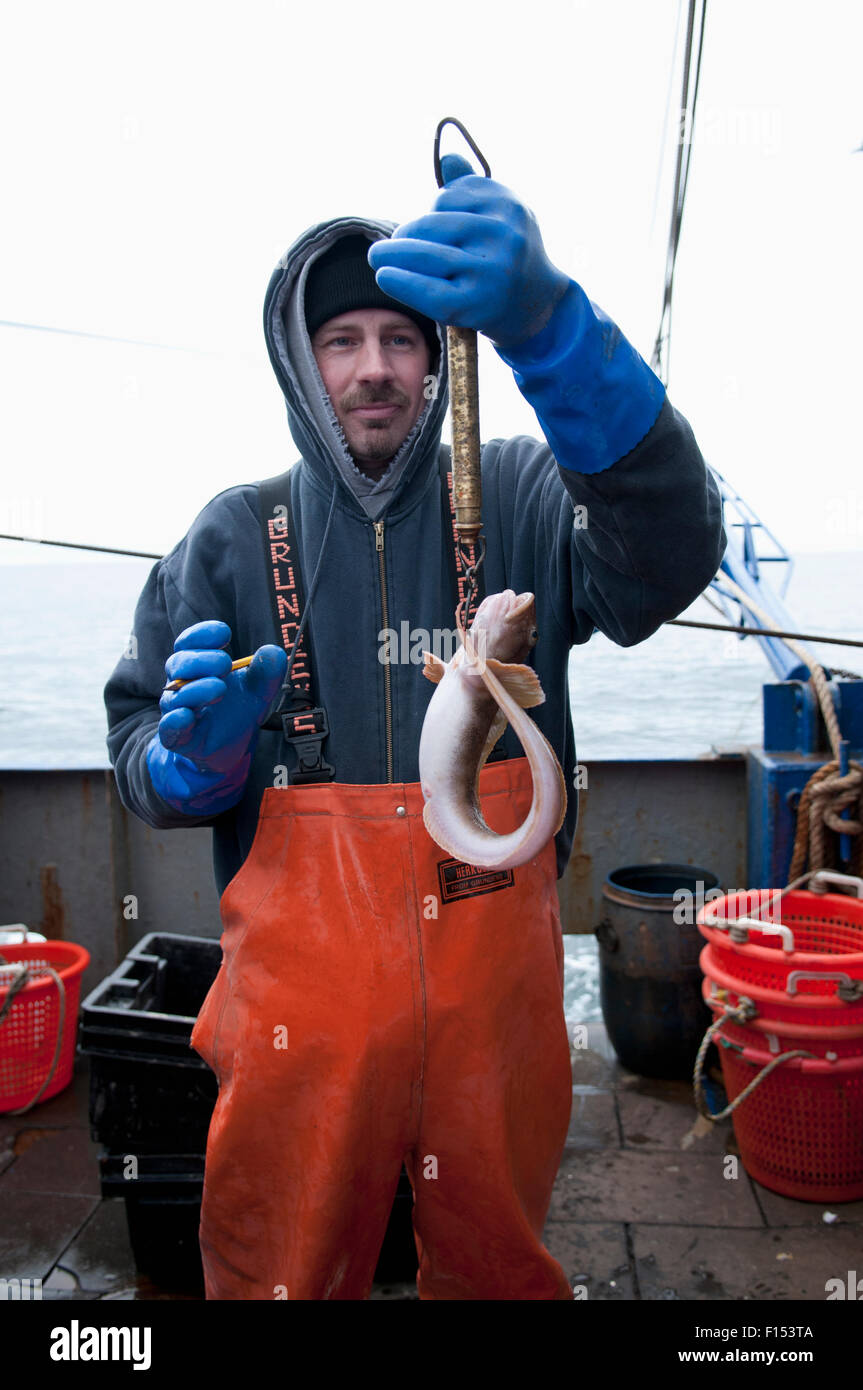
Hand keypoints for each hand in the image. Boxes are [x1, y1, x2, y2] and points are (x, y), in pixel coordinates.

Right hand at [146, 620, 286, 813]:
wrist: (233, 748)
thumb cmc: (238, 710)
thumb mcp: (258, 689)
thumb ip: (266, 671)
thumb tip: (272, 652)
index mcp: (197, 666)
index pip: (188, 643)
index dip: (201, 634)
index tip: (224, 633)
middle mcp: (182, 684)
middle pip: (178, 664)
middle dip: (200, 660)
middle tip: (225, 662)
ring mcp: (178, 711)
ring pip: (175, 695)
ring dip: (195, 689)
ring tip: (219, 688)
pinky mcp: (179, 738)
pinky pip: (169, 729)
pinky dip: (175, 722)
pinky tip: (185, 715)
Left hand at [367, 153, 568, 351]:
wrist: (536, 302)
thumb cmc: (506, 252)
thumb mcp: (499, 213)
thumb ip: (472, 186)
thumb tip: (447, 158)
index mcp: (507, 205)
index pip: (447, 198)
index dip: (430, 211)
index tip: (424, 227)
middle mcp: (503, 235)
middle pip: (432, 225)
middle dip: (405, 234)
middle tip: (385, 247)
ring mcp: (490, 271)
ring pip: (426, 254)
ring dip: (395, 254)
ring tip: (380, 257)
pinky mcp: (476, 303)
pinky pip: (428, 290)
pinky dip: (401, 282)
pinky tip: (384, 275)